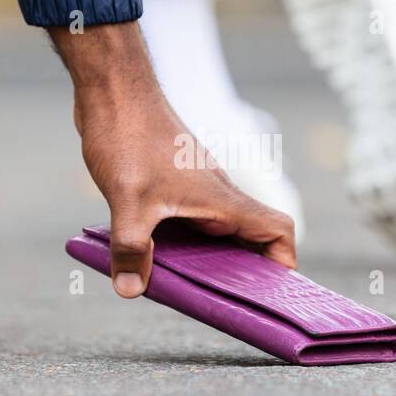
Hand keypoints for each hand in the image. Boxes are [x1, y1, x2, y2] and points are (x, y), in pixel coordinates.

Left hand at [49, 22, 295, 297]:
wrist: (113, 90)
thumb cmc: (130, 136)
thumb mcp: (128, 201)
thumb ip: (131, 249)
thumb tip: (131, 290)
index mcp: (222, 200)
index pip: (277, 230)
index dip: (282, 263)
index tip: (268, 293)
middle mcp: (216, 195)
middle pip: (247, 241)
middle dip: (241, 275)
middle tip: (224, 305)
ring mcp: (195, 188)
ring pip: (215, 233)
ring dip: (206, 261)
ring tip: (185, 291)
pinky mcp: (172, 184)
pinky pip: (188, 223)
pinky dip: (181, 244)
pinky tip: (149, 258)